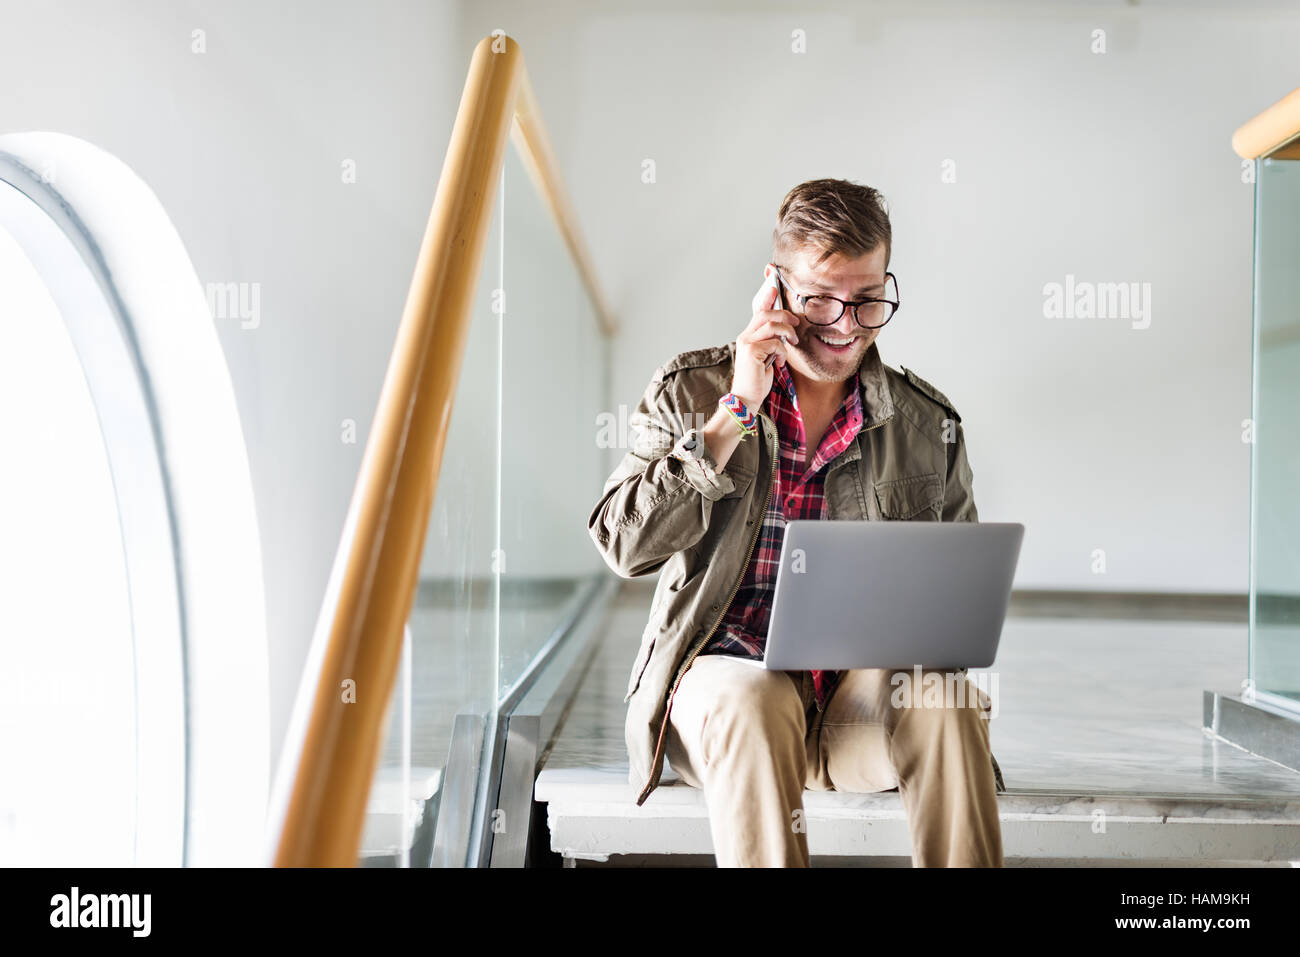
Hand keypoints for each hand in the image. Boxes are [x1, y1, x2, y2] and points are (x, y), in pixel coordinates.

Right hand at [730, 264, 798, 408]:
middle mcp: (745, 336)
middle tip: (797, 323)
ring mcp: (747, 343)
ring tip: (793, 343)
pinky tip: (781, 361)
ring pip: (771, 325)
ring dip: (787, 332)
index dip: (766, 294)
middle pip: (766, 312)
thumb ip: (773, 343)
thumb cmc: (757, 380)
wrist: (746, 399)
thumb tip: (786, 333)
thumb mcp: (767, 357)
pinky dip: (782, 351)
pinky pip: (774, 342)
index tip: (774, 282)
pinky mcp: (752, 351)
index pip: (758, 309)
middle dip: (784, 314)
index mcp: (749, 335)